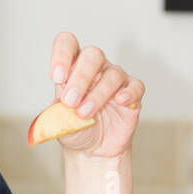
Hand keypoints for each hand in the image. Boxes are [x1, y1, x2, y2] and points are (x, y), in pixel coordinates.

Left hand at [49, 32, 144, 157]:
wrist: (95, 149)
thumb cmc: (76, 130)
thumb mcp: (60, 124)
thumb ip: (57, 114)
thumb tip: (57, 104)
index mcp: (72, 68)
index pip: (68, 44)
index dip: (62, 55)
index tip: (57, 77)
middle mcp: (95, 68)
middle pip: (92, 55)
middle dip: (80, 78)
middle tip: (71, 101)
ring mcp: (115, 78)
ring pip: (112, 74)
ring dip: (97, 94)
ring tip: (85, 114)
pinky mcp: (132, 93)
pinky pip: (135, 86)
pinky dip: (129, 93)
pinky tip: (120, 101)